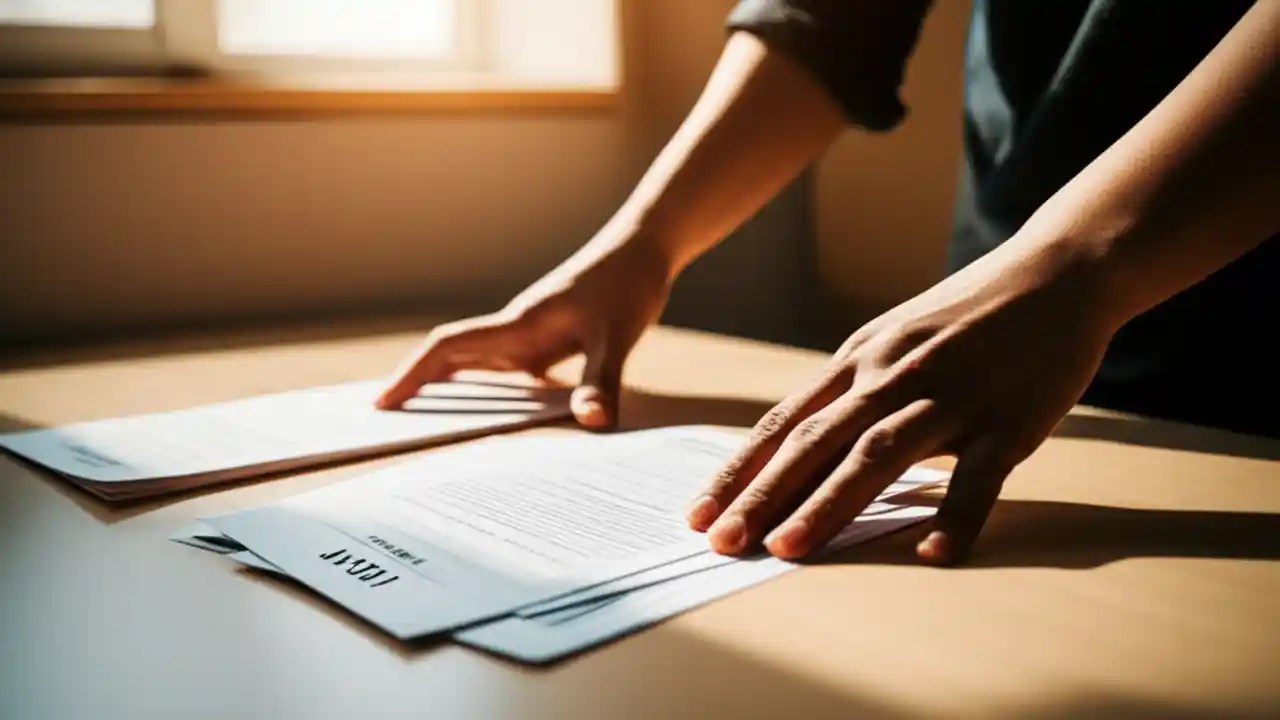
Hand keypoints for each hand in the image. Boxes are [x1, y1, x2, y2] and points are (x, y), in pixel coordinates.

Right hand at [376, 235, 672, 427]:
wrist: (645, 247)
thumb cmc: (628, 282)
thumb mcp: (619, 334)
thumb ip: (602, 379)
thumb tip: (591, 422)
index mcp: (518, 326)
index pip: (448, 348)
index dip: (412, 374)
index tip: (382, 402)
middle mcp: (516, 330)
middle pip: (451, 359)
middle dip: (418, 387)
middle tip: (390, 424)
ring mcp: (532, 335)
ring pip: (479, 365)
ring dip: (454, 391)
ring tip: (433, 426)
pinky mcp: (553, 340)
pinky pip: (512, 371)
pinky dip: (498, 394)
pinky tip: (508, 422)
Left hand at [687, 247, 1123, 564]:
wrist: (1057, 271)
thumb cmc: (966, 316)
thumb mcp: (892, 341)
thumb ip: (850, 391)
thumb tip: (796, 446)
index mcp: (859, 360)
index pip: (783, 422)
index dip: (738, 471)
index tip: (698, 514)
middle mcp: (892, 374)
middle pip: (813, 440)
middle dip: (761, 495)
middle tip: (720, 543)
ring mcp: (950, 394)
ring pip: (877, 453)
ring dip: (828, 504)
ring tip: (787, 551)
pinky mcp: (1009, 417)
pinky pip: (979, 475)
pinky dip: (955, 517)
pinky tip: (932, 556)